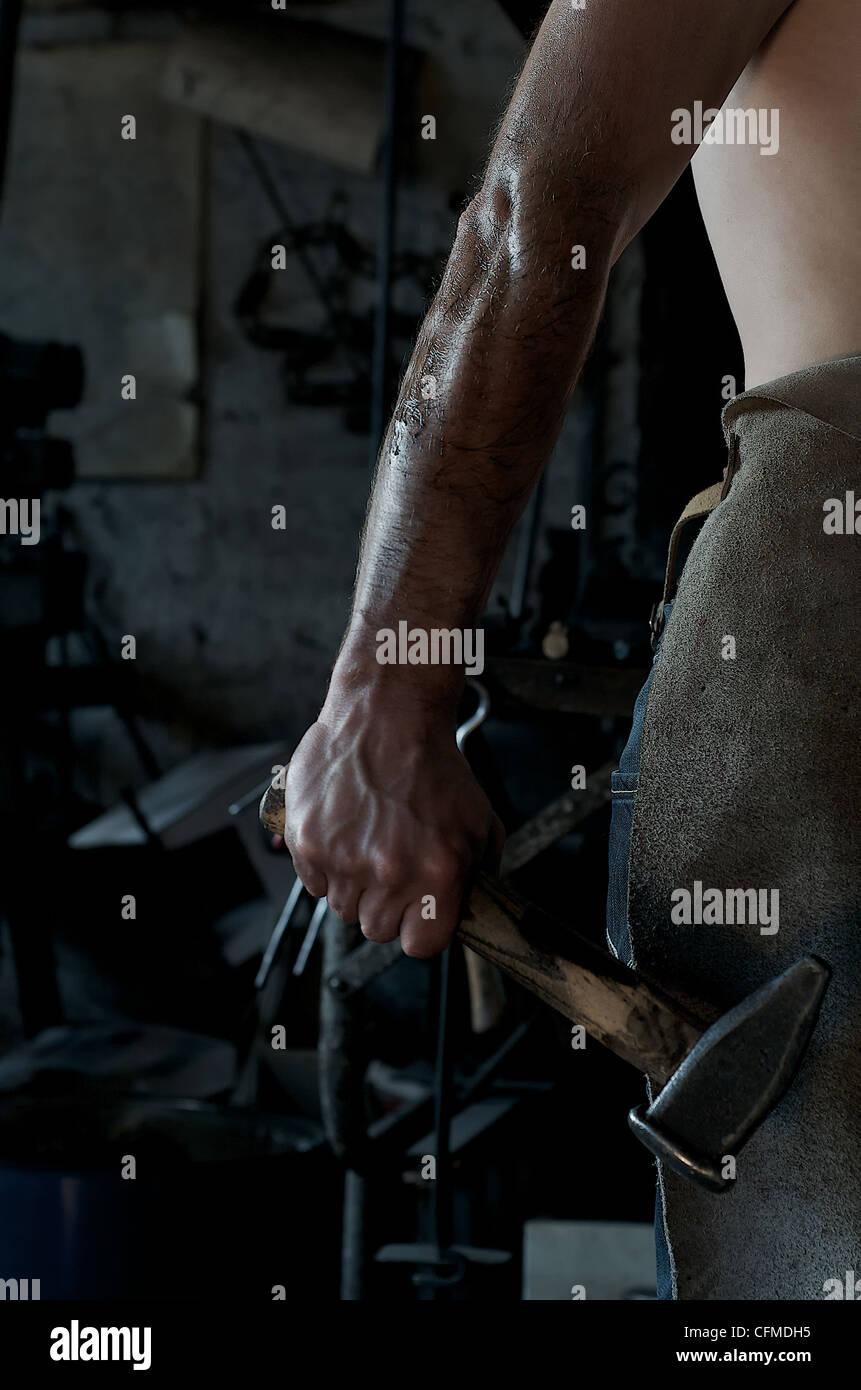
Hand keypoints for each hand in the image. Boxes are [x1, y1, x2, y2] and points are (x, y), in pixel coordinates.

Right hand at [280, 689, 503, 956]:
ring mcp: (344, 858)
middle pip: (376, 930)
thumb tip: (471, 909)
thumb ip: (477, 873)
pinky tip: (344, 833)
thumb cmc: (433, 764)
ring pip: (342, 908)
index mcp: (437, 872)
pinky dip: (325, 866)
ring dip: (354, 885)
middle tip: (391, 868)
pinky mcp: (308, 841)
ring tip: (368, 842)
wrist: (387, 714)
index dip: (420, 928)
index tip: (418, 914)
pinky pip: (313, 884)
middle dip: (386, 905)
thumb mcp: (478, 820)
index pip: (421, 944)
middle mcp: (389, 872)